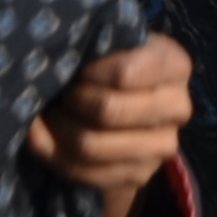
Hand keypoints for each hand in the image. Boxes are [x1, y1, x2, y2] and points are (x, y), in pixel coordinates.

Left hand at [28, 32, 193, 216]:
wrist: (125, 99)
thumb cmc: (110, 59)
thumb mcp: (111, 41)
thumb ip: (96, 43)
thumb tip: (58, 58)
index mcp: (175, 65)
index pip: (124, 73)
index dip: (88, 71)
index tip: (73, 66)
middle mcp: (178, 107)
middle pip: (108, 110)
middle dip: (70, 100)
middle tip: (56, 91)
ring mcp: (162, 146)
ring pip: (92, 145)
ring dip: (57, 128)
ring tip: (45, 112)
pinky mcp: (140, 175)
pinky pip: (86, 172)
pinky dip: (53, 154)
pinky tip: (38, 138)